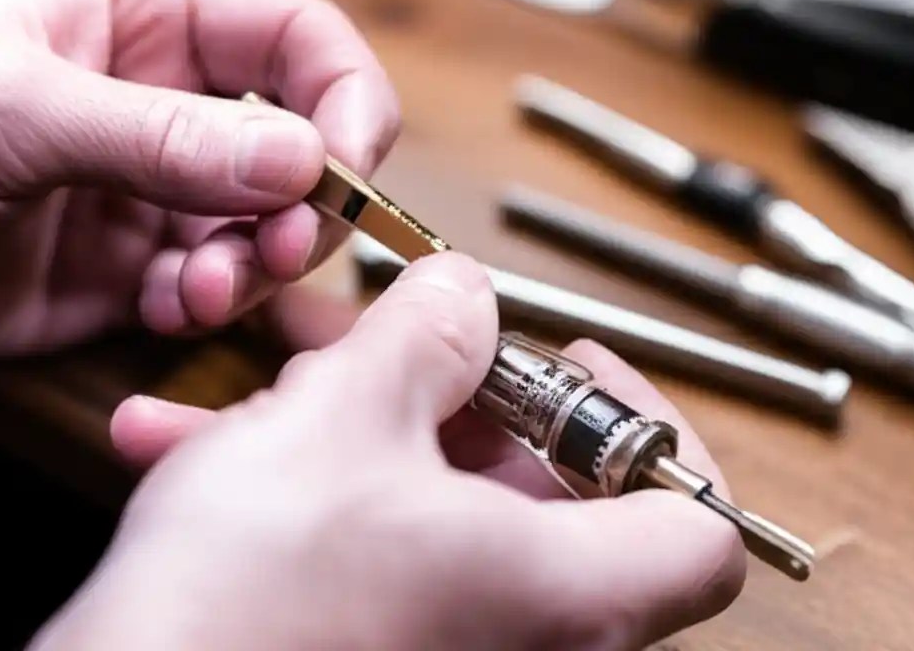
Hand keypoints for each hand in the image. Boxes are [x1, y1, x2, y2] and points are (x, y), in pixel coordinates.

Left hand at [0, 0, 397, 356]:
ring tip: (199, 290)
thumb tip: (301, 159)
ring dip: (256, 263)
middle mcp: (170, 102)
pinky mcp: (138, 269)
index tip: (346, 168)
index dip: (344, 97)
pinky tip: (162, 309)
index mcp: (146, 21)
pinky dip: (208, 304)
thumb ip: (161, 134)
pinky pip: (218, 286)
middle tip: (280, 247)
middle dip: (307, 201)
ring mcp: (159, 189)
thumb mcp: (12, 110)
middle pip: (304, 140)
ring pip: (272, 224)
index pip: (298, 40)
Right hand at [30, 254, 746, 649]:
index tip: (571, 371)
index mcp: (569, 595)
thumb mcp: (343, 416)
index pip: (702, 526)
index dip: (649, 428)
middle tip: (398, 358)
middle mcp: (534, 646)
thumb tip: (465, 298)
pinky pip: (381, 567)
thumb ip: (429, 335)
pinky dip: (318, 505)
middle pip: (554, 501)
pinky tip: (211, 454)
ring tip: (269, 398)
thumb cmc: (238, 612)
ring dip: (362, 440)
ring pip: (445, 519)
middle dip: (461, 407)